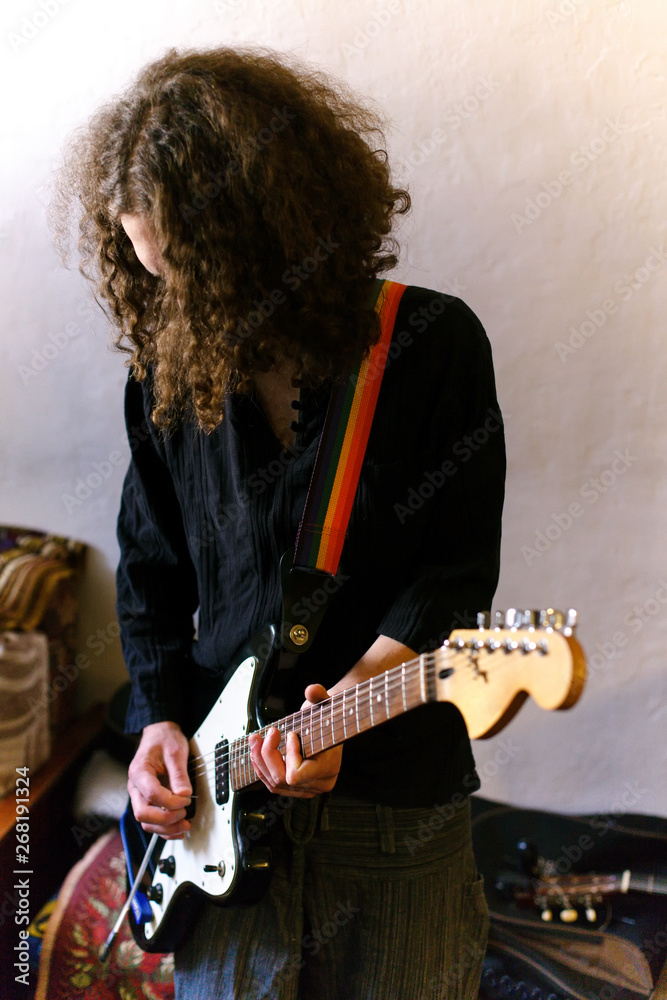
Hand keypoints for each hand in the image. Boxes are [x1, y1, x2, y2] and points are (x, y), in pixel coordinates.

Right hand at [127, 721, 191, 838]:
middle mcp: (135, 787)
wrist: (159, 735)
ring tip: (185, 825)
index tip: (186, 799)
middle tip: (184, 813)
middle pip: (143, 813)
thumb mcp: (176, 752)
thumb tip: (184, 794)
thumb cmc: (165, 740)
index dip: (170, 801)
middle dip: (166, 818)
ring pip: (146, 821)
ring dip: (165, 828)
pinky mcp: (147, 801)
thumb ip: (179, 774)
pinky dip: (164, 829)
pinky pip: (151, 821)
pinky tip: (178, 830)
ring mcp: (139, 796)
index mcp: (139, 772)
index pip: (151, 794)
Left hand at [248, 684, 341, 797]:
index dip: (289, 755)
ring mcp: (307, 789)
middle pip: (281, 779)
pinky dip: (261, 767)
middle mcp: (319, 783)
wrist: (331, 727)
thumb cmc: (327, 716)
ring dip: (259, 759)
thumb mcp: (324, 703)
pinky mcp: (297, 788)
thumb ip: (319, 696)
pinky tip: (256, 750)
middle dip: (268, 754)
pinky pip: (273, 784)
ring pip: (274, 783)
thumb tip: (312, 690)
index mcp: (329, 768)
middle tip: (269, 732)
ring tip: (255, 738)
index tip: (292, 734)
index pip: (296, 774)